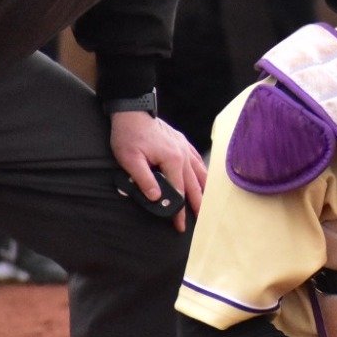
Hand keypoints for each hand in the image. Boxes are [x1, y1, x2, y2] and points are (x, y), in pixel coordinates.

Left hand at [110, 111, 205, 230]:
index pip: (179, 192)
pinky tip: (204, 178)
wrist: (132, 111)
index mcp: (172, 160)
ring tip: (207, 204)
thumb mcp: (130, 159)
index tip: (181, 226)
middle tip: (200, 222)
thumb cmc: (128, 135)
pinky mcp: (182, 142)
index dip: (179, 211)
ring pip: (200, 173)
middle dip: (197, 205)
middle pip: (194, 185)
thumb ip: (144, 180)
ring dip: (204, 190)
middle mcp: (183, 155)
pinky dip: (202, 171)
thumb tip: (156, 198)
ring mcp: (184, 147)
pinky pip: (197, 159)